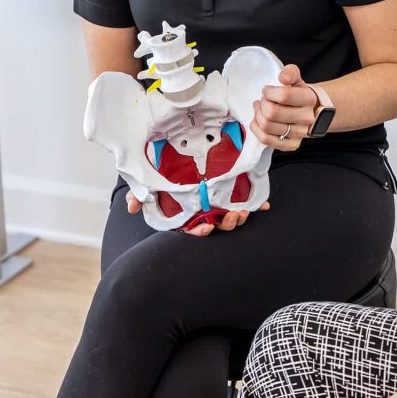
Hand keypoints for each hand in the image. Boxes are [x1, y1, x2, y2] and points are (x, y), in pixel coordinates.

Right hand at [125, 191, 270, 236]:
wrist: (174, 165)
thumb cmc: (161, 182)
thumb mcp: (147, 188)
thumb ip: (138, 196)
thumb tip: (131, 207)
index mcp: (186, 217)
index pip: (193, 229)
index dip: (199, 231)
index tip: (206, 228)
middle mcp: (203, 214)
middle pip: (216, 225)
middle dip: (225, 224)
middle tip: (233, 216)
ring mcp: (218, 207)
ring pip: (230, 217)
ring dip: (239, 217)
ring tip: (244, 212)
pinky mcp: (230, 196)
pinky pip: (245, 203)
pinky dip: (257, 205)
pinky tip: (265, 206)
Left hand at [250, 64, 316, 151]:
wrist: (309, 112)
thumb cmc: (298, 94)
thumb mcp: (296, 79)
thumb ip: (290, 72)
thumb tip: (282, 78)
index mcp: (308, 99)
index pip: (283, 96)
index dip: (269, 92)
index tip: (267, 90)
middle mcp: (306, 118)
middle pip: (272, 113)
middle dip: (262, 104)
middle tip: (263, 100)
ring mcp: (299, 133)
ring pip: (267, 126)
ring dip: (257, 115)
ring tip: (260, 109)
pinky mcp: (291, 145)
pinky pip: (265, 139)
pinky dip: (256, 129)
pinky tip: (258, 120)